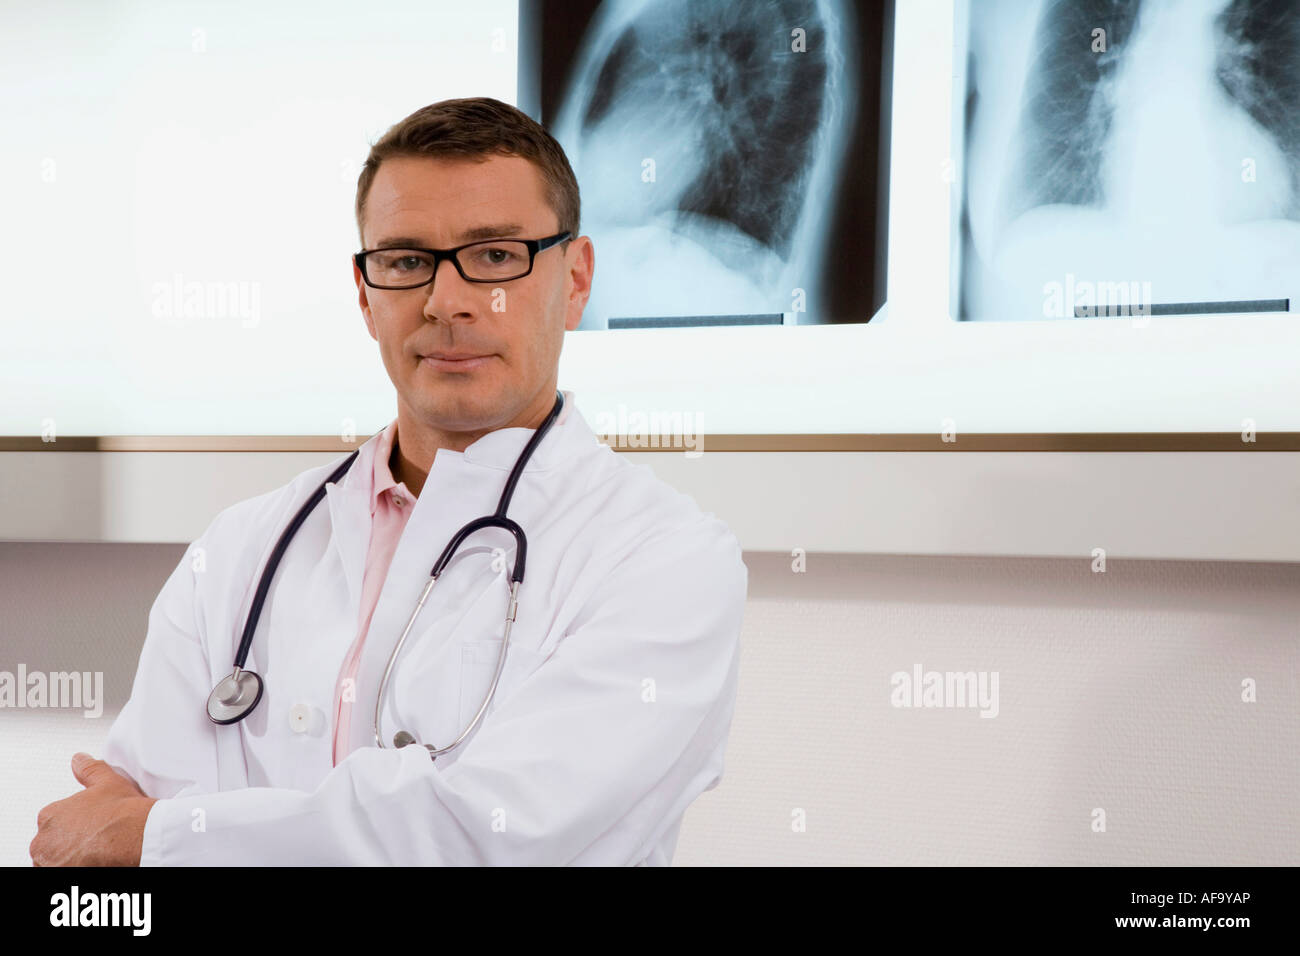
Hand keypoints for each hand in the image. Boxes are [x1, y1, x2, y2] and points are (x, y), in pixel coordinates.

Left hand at [30, 753, 156, 866]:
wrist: (137, 834)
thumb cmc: (122, 812)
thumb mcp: (107, 781)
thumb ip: (88, 770)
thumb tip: (79, 760)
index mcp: (49, 816)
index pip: (54, 823)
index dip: (76, 824)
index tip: (91, 825)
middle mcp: (43, 841)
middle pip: (52, 845)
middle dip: (69, 843)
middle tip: (95, 840)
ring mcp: (50, 862)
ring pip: (55, 862)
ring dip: (70, 858)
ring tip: (95, 853)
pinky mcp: (61, 876)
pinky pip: (62, 872)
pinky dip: (75, 867)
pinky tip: (94, 862)